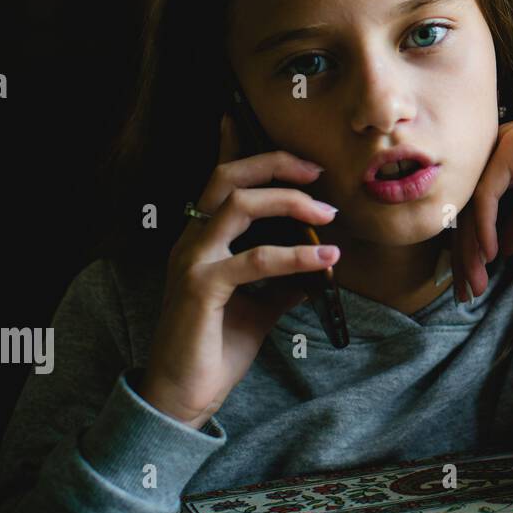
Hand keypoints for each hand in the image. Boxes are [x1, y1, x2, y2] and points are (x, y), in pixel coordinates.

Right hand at [138, 114, 340, 428]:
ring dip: (289, 202)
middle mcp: (191, 241)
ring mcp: (191, 262)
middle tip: (318, 172)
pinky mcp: (199, 289)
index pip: (219, 180)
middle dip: (275, 164)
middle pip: (228, 177)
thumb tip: (321, 262)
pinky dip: (295, 255)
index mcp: (203, 239)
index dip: (232, 143)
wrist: (182, 397)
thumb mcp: (260, 304)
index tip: (246, 115)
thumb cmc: (217, 347)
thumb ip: (283, 278)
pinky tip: (327, 261)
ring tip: (329, 213)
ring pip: (237, 205)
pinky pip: (253, 259)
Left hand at [451, 80, 512, 299]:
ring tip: (476, 282)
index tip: (475, 283)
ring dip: (471, 248)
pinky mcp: (511, 148)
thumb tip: (505, 248)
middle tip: (468, 294)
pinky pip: (488, 194)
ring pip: (471, 205)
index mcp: (503, 160)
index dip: (471, 249)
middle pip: (465, 210)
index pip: (475, 210)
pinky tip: (490, 254)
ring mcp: (499, 147)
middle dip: (464, 256)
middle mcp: (494, 151)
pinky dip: (485, 226)